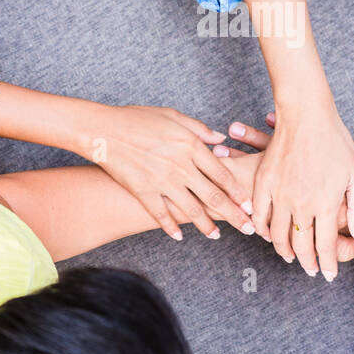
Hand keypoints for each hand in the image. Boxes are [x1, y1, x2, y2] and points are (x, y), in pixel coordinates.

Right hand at [87, 104, 252, 240]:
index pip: (223, 174)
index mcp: (191, 146)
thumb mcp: (172, 116)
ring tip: (216, 236)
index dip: (239, 192)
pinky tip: (180, 236)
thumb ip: (199, 129)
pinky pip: (161, 215)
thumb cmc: (137, 118)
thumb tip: (221, 141)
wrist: (102, 130)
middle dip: (234, 215)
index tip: (250, 204)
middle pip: (214, 196)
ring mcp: (162, 181)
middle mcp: (181, 166)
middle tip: (249, 229)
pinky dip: (171, 227)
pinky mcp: (143, 191)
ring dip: (206, 226)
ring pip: (191, 210)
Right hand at [244, 101, 353, 280]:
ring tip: (290, 257)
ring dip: (284, 251)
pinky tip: (267, 235)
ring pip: (277, 236)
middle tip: (312, 270)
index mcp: (326, 203)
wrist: (306, 115)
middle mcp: (301, 204)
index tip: (330, 274)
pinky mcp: (263, 184)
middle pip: (301, 246)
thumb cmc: (336, 142)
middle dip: (307, 263)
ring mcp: (279, 194)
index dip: (329, 264)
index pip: (326, 246)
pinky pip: (257, 216)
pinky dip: (260, 230)